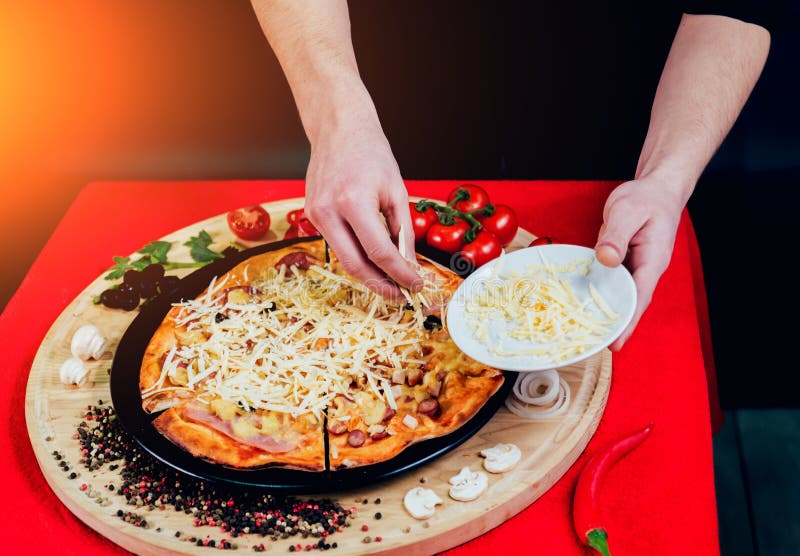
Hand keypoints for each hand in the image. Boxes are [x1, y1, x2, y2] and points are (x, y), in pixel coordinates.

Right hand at [304, 110, 419, 297]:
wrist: (339, 130)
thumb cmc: (371, 154)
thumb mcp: (396, 190)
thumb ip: (402, 230)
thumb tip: (408, 263)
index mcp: (353, 202)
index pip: (379, 252)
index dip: (400, 274)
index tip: (416, 285)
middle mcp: (329, 211)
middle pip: (356, 265)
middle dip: (381, 285)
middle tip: (402, 295)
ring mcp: (315, 214)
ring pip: (344, 259)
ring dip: (369, 274)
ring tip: (391, 282)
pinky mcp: (311, 215)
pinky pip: (337, 244)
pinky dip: (357, 256)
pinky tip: (374, 262)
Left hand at [594, 177, 684, 349]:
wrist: (656, 188)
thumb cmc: (646, 198)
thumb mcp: (627, 210)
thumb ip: (616, 234)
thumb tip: (606, 258)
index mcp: (652, 261)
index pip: (639, 298)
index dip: (627, 322)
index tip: (616, 343)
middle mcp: (644, 269)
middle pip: (629, 303)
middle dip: (614, 325)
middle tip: (593, 346)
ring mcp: (634, 267)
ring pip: (618, 294)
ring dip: (604, 312)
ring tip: (584, 333)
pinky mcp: (622, 262)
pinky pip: (610, 281)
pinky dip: (597, 292)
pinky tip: (580, 302)